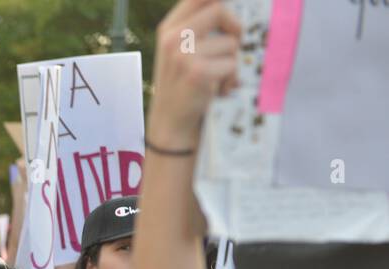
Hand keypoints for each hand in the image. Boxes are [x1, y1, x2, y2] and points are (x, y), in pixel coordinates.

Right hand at [147, 0, 241, 148]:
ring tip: (217, 77)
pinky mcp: (197, 72)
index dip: (221, 0)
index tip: (229, 19)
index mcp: (168, 28)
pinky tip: (217, 89)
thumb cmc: (182, 84)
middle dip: (233, 28)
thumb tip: (227, 5)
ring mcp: (183, 55)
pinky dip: (231, 79)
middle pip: (219, 10)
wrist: (170, 122)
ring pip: (231, 42)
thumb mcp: (180, 50)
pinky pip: (232, 64)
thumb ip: (198, 25)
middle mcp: (172, 38)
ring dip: (231, 62)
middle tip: (230, 47)